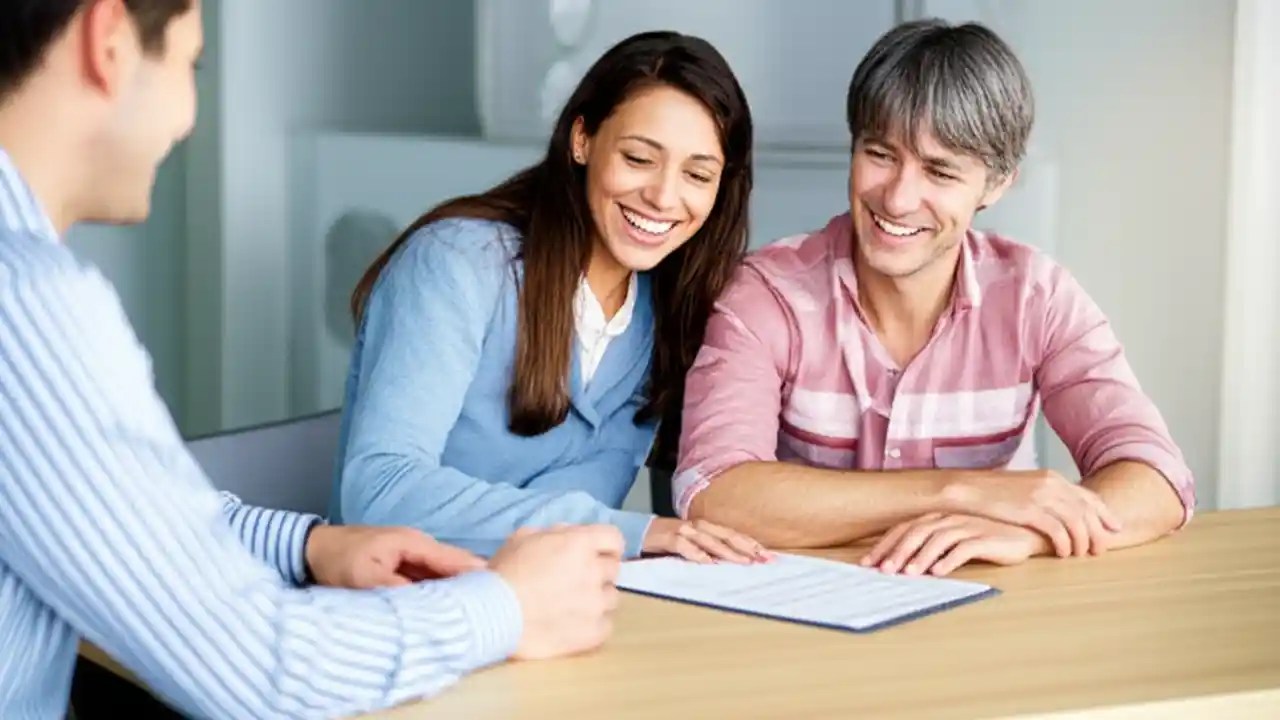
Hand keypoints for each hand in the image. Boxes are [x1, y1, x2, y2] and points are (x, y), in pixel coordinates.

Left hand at [304, 524, 483, 588]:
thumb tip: (427, 602)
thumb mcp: (365, 577)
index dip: (477, 573)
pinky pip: (429, 577)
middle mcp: (418, 545)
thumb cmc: (338, 560)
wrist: (311, 549)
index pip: (454, 559)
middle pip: (454, 565)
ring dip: (458, 586)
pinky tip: (451, 601)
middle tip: (498, 600)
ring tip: (482, 603)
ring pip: (443, 572)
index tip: (500, 588)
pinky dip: (441, 587)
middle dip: (474, 580)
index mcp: (413, 542)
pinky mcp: (403, 565)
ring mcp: (411, 554)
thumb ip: (397, 588)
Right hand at [489, 525, 623, 660]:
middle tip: (575, 581)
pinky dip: (594, 624)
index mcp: (579, 543)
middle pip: (613, 568)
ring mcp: (596, 604)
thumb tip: (569, 535)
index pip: (614, 538)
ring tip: (571, 605)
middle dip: (597, 572)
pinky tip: (573, 624)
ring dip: (596, 599)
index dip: (605, 546)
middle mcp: (593, 571)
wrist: (492, 616)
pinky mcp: (593, 632)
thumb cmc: (503, 574)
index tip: (596, 554)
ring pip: (611, 597)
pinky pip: (606, 625)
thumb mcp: (523, 538)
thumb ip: (554, 533)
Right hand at [642, 517, 771, 563]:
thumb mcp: (692, 546)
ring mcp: (682, 530)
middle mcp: (697, 526)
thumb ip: (710, 552)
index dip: (752, 545)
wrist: (636, 532)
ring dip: (727, 551)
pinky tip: (707, 562)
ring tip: (743, 562)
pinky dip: (696, 553)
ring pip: (709, 539)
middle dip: (747, 547)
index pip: (733, 535)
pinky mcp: (666, 537)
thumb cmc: (666, 542)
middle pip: (726, 535)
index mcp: (705, 528)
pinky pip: (683, 545)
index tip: (770, 557)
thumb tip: (733, 566)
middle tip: (764, 560)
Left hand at [860, 513, 1049, 576]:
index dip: (884, 545)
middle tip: (884, 571)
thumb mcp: (953, 540)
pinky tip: (938, 572)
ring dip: (921, 557)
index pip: (904, 529)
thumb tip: (899, 567)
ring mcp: (968, 526)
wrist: (1024, 534)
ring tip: (909, 574)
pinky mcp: (987, 537)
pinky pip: (965, 548)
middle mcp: (949, 518)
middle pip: (916, 533)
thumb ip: (929, 547)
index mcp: (937, 517)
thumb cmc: (984, 539)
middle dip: (898, 552)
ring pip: (938, 539)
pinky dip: (949, 560)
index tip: (867, 563)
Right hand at [947, 470, 1121, 556]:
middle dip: (1099, 532)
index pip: (1089, 497)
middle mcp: (1051, 484)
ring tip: (1082, 555)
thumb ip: (1045, 496)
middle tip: (1102, 550)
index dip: (1105, 514)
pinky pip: (1058, 530)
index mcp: (1052, 477)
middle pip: (1088, 510)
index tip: (1115, 528)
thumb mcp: (1024, 489)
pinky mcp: (1030, 510)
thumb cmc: (993, 493)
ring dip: (1084, 541)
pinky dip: (1065, 544)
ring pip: (1077, 522)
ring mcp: (1041, 496)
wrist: (966, 490)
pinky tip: (1062, 554)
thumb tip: (1062, 511)